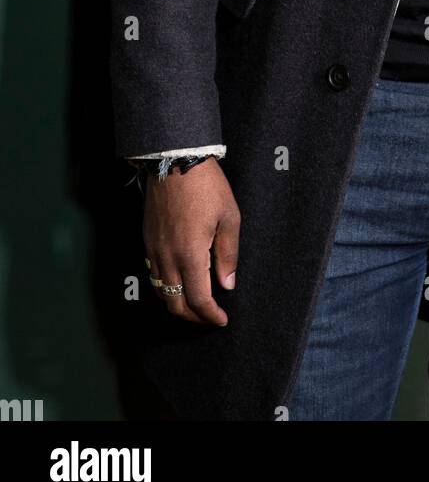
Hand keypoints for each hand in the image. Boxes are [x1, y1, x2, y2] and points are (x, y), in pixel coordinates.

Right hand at [143, 157, 239, 325]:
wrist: (175, 160)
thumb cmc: (207, 186)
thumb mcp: (229, 217)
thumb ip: (228, 255)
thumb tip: (227, 284)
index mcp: (190, 255)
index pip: (198, 300)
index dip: (210, 316)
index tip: (222, 320)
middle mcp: (167, 258)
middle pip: (175, 304)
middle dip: (193, 318)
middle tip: (210, 318)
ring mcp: (153, 250)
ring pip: (160, 292)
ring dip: (177, 304)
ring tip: (196, 305)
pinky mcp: (147, 240)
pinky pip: (153, 275)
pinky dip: (165, 288)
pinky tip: (179, 282)